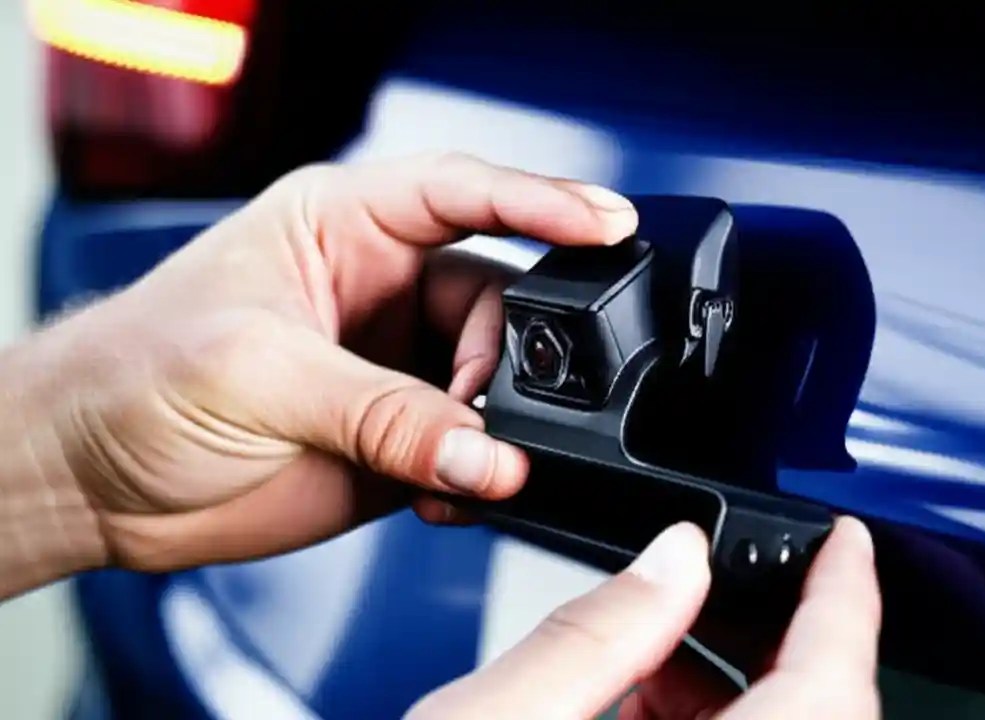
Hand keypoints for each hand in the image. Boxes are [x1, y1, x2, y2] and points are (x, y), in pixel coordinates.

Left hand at [8, 152, 636, 577]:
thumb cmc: (134, 379)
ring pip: (497, 380)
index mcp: (344, 226)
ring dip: (498, 424)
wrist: (91, 479)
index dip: (542, 203)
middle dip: (512, 355)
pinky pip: (472, 449)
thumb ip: (383, 413)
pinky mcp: (399, 438)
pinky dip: (480, 475)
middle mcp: (380, 290)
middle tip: (485, 409)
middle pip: (499, 298)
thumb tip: (484, 449)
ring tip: (466, 460)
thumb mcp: (259, 371)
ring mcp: (395, 366)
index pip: (464, 194)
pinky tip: (453, 491)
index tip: (606, 223)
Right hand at [406, 517, 881, 718]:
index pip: (833, 684)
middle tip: (709, 586)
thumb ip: (593, 631)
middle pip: (812, 717)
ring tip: (645, 654)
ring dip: (728, 692)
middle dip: (770, 641)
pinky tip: (630, 711)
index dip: (847, 600)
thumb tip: (673, 557)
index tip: (848, 545)